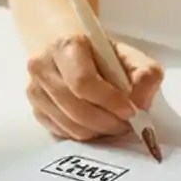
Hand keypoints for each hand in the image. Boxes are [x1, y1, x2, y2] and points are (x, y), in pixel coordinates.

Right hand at [25, 36, 161, 140]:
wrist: (67, 49)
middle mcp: (42, 67)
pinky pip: (63, 134)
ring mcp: (35, 90)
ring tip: (114, 123)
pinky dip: (85, 135)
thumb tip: (140, 103)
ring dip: (98, 131)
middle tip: (127, 124)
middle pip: (77, 109)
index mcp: (66, 45)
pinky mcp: (35, 110)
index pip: (84, 82)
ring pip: (70, 126)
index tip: (131, 111)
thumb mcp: (128, 54)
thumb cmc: (99, 53)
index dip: (110, 101)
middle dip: (107, 122)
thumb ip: (145, 74)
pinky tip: (96, 124)